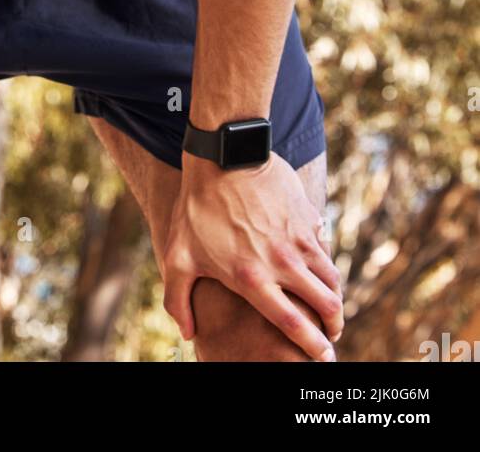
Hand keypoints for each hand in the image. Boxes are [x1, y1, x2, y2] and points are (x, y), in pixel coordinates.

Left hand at [163, 151, 343, 361]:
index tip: (323, 357)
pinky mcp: (307, 217)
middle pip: (327, 305)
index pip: (294, 324)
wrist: (224, 155)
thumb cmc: (197, 207)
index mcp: (254, 278)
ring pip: (332, 278)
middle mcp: (283, 262)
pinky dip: (325, 263)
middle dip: (334, 326)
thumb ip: (178, 299)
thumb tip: (187, 332)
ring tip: (328, 303)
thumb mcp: (177, 255)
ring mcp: (299, 239)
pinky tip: (316, 266)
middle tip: (331, 333)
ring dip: (334, 296)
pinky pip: (325, 248)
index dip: (313, 345)